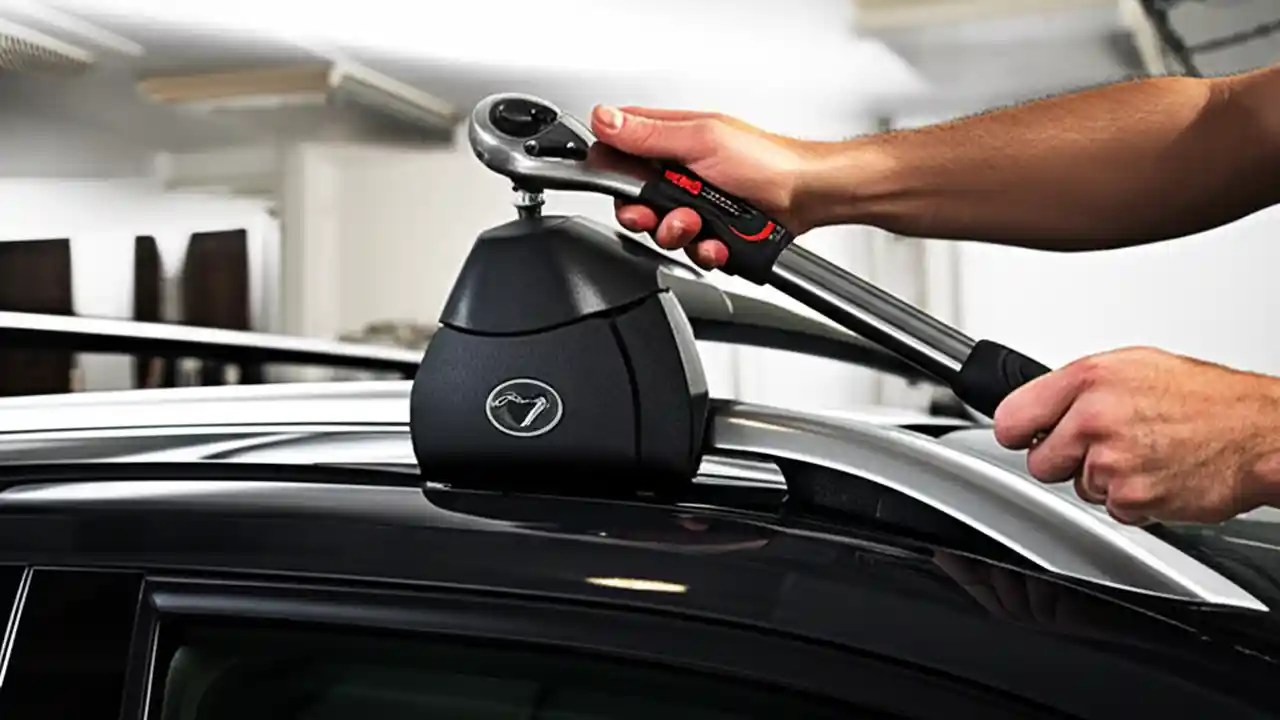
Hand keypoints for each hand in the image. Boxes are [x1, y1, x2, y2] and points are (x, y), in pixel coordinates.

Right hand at [589, 105, 817, 269]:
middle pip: (632, 200)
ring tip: (700, 225)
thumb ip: (648, 133)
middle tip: (662, 211)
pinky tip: (718, 241)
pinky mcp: (708, 230)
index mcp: (669, 138)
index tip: (624, 186)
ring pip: (659, 229)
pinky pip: (689, 250)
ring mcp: (692, 201)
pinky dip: (704, 250)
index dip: (611, 170)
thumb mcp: (700, 139)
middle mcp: (677, 170)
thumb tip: (603, 117)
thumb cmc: (766, 160)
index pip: (617, 149)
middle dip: (645, 213)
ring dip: (678, 233)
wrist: (806, 196)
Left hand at [994, 347, 1279, 524]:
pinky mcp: (1131, 499)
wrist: (1259, 433)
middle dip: (1065, 460)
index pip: (1011, 418)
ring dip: (1103, 479)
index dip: (1017, 432)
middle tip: (1102, 447)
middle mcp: (1094, 419)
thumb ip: (1078, 388)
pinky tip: (1157, 475)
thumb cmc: (1204, 399)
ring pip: (1078, 487)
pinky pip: (1110, 509)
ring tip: (1144, 455)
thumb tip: (1040, 406)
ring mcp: (1111, 462)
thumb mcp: (1132, 367)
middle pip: (1039, 463)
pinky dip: (1131, 500)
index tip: (1023, 437)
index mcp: (1088, 380)